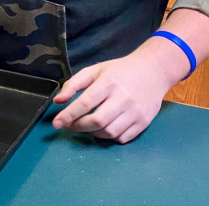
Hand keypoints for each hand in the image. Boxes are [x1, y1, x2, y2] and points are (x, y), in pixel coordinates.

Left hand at [52, 49, 179, 143]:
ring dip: (93, 133)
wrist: (152, 72)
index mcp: (108, 83)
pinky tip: (103, 129)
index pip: (85, 103)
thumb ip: (74, 84)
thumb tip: (58, 101)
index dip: (68, 115)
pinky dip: (109, 137)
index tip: (56, 123)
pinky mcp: (144, 122)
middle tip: (70, 125)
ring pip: (110, 132)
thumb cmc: (119, 71)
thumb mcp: (94, 70)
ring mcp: (135, 112)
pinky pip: (123, 138)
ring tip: (86, 126)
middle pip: (97, 121)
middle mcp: (123, 98)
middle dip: (79, 126)